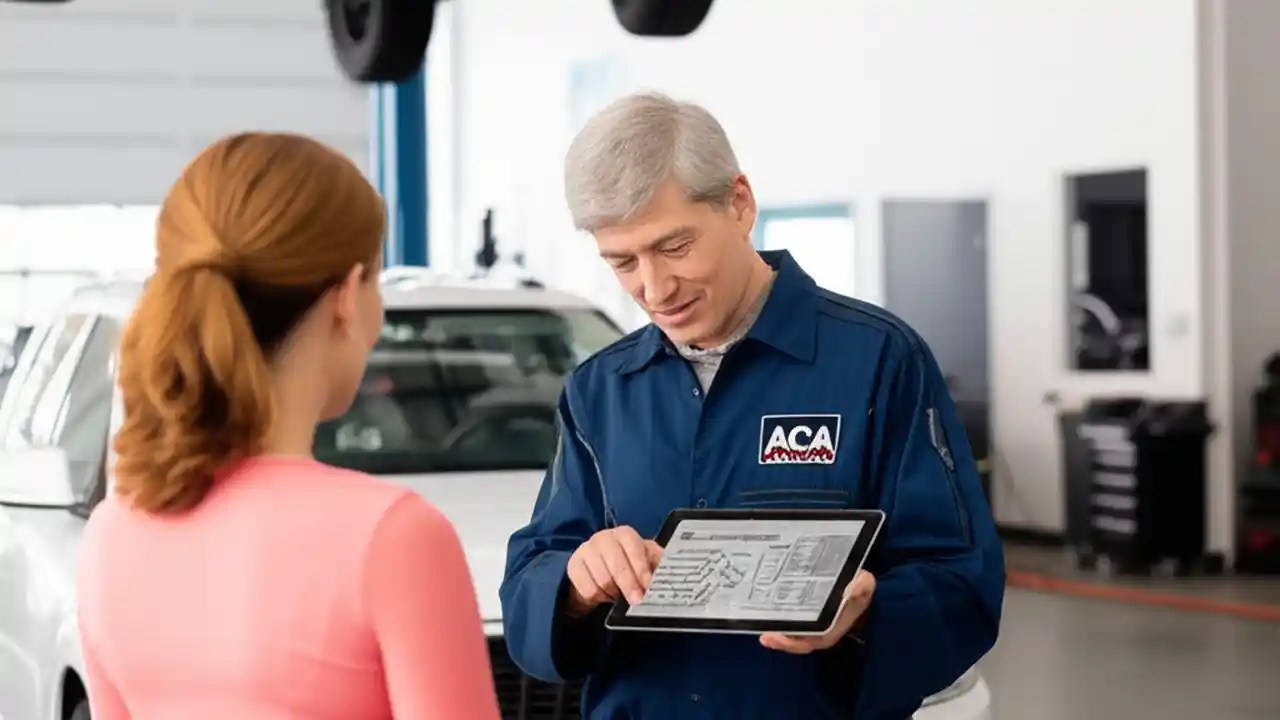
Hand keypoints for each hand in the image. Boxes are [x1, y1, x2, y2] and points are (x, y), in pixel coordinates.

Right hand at [564, 526, 663, 616]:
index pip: (633, 547)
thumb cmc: (626, 564)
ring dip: (613, 593)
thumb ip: (656, 564)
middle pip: (617, 564)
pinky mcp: (573, 566)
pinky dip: (598, 597)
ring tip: (619, 595)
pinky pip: (588, 589)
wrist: (596, 570)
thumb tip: (668, 574)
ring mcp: (586, 551)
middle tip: (637, 601)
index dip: (641, 567)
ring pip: (602, 579)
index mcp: (624, 534)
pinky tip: (604, 595)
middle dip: (629, 585)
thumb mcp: (644, 561)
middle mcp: (603, 538)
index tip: (647, 585)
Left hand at [760, 570, 875, 653]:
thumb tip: (852, 589)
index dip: (796, 643)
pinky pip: (791, 623)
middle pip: (799, 641)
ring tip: (759, 628)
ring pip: (792, 634)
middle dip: (782, 641)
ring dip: (777, 634)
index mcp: (834, 627)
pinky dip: (778, 621)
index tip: (780, 637)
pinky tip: (764, 613)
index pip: (814, 641)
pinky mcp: (805, 616)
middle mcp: (822, 630)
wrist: (857, 582)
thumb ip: (862, 587)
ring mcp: (813, 624)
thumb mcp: (865, 584)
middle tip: (765, 635)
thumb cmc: (860, 585)